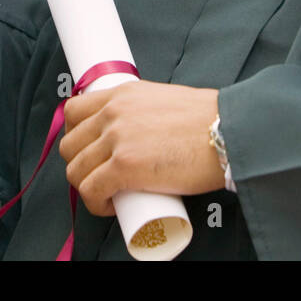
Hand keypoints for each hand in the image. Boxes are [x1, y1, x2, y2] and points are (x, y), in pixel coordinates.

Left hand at [60, 81, 222, 216]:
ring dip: (87, 187)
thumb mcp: (165, 101)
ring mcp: (116, 138)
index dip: (76, 137)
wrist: (230, 130)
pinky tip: (111, 206)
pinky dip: (95, 204)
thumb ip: (145, 112)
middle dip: (80, 165)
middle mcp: (113, 112)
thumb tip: (141, 137)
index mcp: (122, 94)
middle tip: (101, 177)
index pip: (74, 111)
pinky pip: (91, 190)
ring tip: (109, 195)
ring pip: (76, 170)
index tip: (89, 152)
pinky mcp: (124, 166)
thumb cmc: (209, 120)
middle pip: (70, 144)